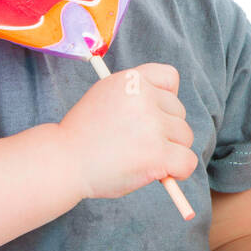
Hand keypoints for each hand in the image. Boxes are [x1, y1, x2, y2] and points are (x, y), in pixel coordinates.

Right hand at [56, 63, 197, 200]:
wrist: (63, 161)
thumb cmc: (84, 134)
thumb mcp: (105, 96)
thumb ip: (136, 95)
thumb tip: (170, 114)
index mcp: (131, 79)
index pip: (170, 77)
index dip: (165, 97)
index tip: (153, 113)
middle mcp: (144, 97)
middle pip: (179, 112)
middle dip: (166, 129)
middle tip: (138, 143)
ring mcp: (151, 125)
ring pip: (185, 137)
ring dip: (171, 150)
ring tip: (142, 158)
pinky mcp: (157, 153)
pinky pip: (187, 162)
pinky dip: (179, 172)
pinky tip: (162, 174)